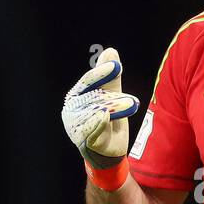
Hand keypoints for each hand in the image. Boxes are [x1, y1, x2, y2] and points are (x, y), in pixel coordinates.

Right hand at [61, 47, 140, 168]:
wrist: (109, 152)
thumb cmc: (108, 122)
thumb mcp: (112, 97)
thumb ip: (111, 79)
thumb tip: (110, 51)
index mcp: (77, 96)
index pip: (88, 81)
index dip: (101, 73)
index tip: (116, 66)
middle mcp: (72, 110)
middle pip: (94, 96)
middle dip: (113, 94)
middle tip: (131, 94)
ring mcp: (75, 126)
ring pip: (96, 111)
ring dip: (115, 107)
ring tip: (132, 105)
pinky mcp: (84, 141)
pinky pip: (92, 128)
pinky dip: (99, 122)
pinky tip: (105, 116)